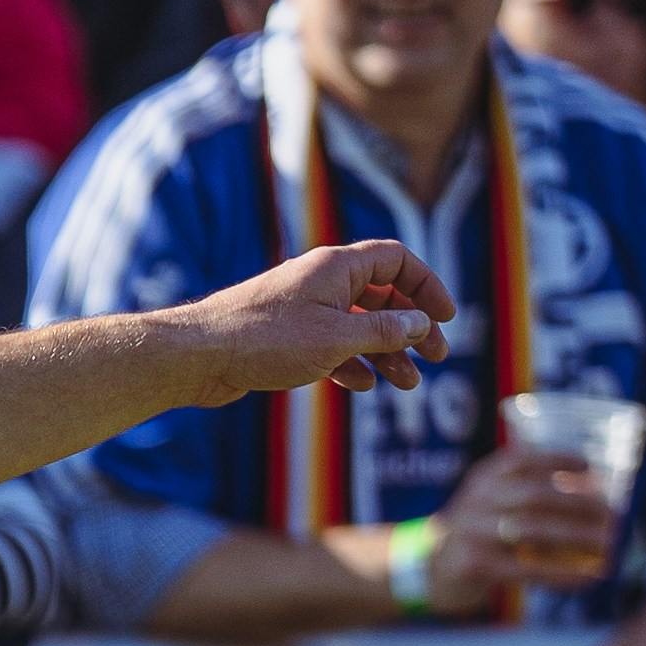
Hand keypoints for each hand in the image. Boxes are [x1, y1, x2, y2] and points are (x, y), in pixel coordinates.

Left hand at [166, 239, 456, 407]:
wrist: (199, 357)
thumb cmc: (265, 340)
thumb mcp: (337, 338)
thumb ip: (384, 333)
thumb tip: (420, 325)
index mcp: (338, 267)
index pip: (397, 260)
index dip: (426, 286)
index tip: (446, 317)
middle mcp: (322, 282)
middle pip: (382, 296)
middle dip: (412, 327)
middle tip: (436, 358)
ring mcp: (303, 310)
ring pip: (357, 326)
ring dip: (386, 352)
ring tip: (408, 384)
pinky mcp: (285, 338)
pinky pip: (331, 346)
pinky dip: (351, 364)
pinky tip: (364, 385)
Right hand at [404, 442, 620, 614]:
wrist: (426, 568)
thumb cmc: (477, 532)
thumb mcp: (491, 499)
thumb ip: (526, 490)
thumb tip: (596, 495)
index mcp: (485, 477)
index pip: (524, 459)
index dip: (559, 460)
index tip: (590, 467)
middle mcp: (477, 500)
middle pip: (537, 495)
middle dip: (580, 503)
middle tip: (613, 514)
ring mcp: (473, 533)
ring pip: (534, 530)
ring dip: (577, 537)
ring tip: (608, 543)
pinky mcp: (475, 566)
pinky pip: (526, 569)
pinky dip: (562, 572)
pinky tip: (587, 576)